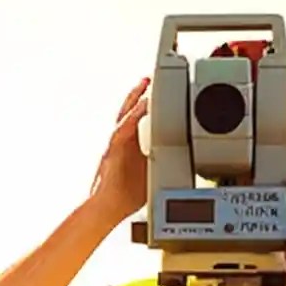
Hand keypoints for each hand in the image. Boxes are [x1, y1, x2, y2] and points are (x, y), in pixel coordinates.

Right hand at [89, 77, 150, 219]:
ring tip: (144, 83)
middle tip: (148, 78)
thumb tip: (180, 166)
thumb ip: (159, 165)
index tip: (154, 93)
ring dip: (135, 99)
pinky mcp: (113, 149)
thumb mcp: (148, 177)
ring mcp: (116, 145)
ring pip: (126, 116)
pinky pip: (124, 128)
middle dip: (139, 95)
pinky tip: (142, 105)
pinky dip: (133, 116)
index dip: (145, 107)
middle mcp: (122, 143)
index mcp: (130, 148)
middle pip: (129, 112)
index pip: (138, 122)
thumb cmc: (124, 197)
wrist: (106, 207)